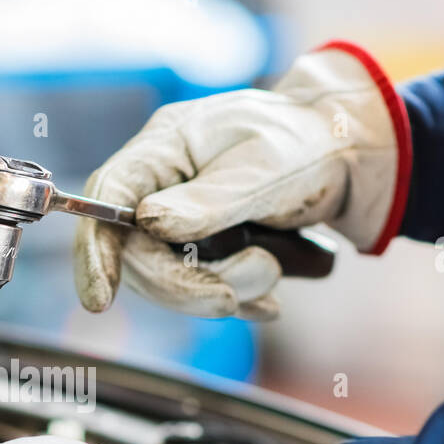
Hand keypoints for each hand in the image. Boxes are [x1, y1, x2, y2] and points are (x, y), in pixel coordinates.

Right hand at [74, 42, 407, 318]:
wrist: (348, 155)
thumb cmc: (307, 143)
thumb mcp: (263, 165)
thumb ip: (207, 199)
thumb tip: (149, 224)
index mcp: (163, 147)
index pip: (106, 199)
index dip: (95, 252)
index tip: (100, 299)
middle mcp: (159, 184)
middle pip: (137, 253)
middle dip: (189, 283)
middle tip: (250, 283)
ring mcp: (178, 218)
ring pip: (168, 278)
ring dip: (222, 291)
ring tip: (272, 273)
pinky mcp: (201, 247)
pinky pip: (198, 287)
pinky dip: (235, 300)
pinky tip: (267, 300)